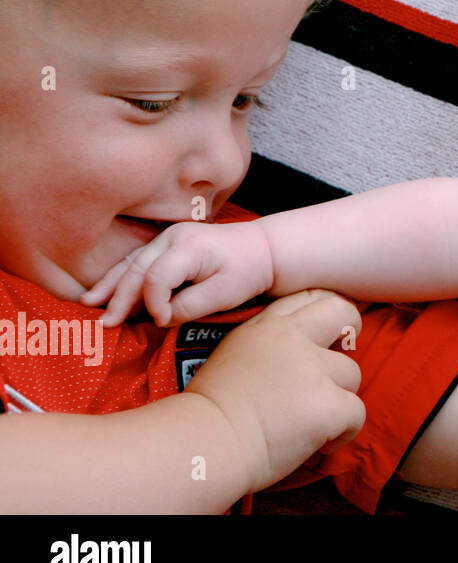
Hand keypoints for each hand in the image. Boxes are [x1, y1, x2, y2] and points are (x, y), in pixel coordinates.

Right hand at [81, 220, 273, 326]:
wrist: (262, 249)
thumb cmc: (247, 271)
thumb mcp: (225, 293)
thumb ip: (191, 306)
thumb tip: (162, 316)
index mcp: (189, 247)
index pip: (157, 277)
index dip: (154, 303)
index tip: (162, 322)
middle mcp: (172, 238)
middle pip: (137, 269)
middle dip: (118, 298)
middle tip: (104, 324)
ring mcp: (167, 238)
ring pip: (131, 263)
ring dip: (110, 285)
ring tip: (89, 305)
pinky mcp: (166, 245)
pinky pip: (137, 261)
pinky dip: (120, 277)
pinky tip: (103, 292)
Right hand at [183, 290, 365, 492]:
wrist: (202, 444)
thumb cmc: (208, 413)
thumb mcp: (231, 356)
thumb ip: (265, 345)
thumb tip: (294, 354)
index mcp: (267, 327)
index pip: (310, 298)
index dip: (327, 313)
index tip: (329, 333)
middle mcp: (293, 340)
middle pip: (343, 314)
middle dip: (351, 332)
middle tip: (339, 362)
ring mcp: (313, 370)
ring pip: (352, 373)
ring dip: (339, 397)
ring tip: (311, 419)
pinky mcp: (327, 405)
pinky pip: (357, 413)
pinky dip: (343, 431)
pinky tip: (320, 442)